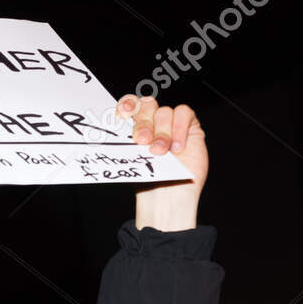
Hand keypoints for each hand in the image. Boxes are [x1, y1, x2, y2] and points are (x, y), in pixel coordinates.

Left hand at [117, 95, 206, 232]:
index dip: (126, 105)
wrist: (167, 198)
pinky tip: (177, 147)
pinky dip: (179, 128)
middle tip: (142, 140)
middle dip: (143, 123)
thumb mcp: (131, 160)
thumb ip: (126, 142)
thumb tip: (112, 130)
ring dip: (162, 132)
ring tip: (160, 152)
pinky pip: (183, 113)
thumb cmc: (148, 182)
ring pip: (164, 112)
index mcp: (135, 128)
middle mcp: (153, 124)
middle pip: (147, 105)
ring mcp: (171, 124)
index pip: (130, 106)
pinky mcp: (190, 127)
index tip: (122, 114)